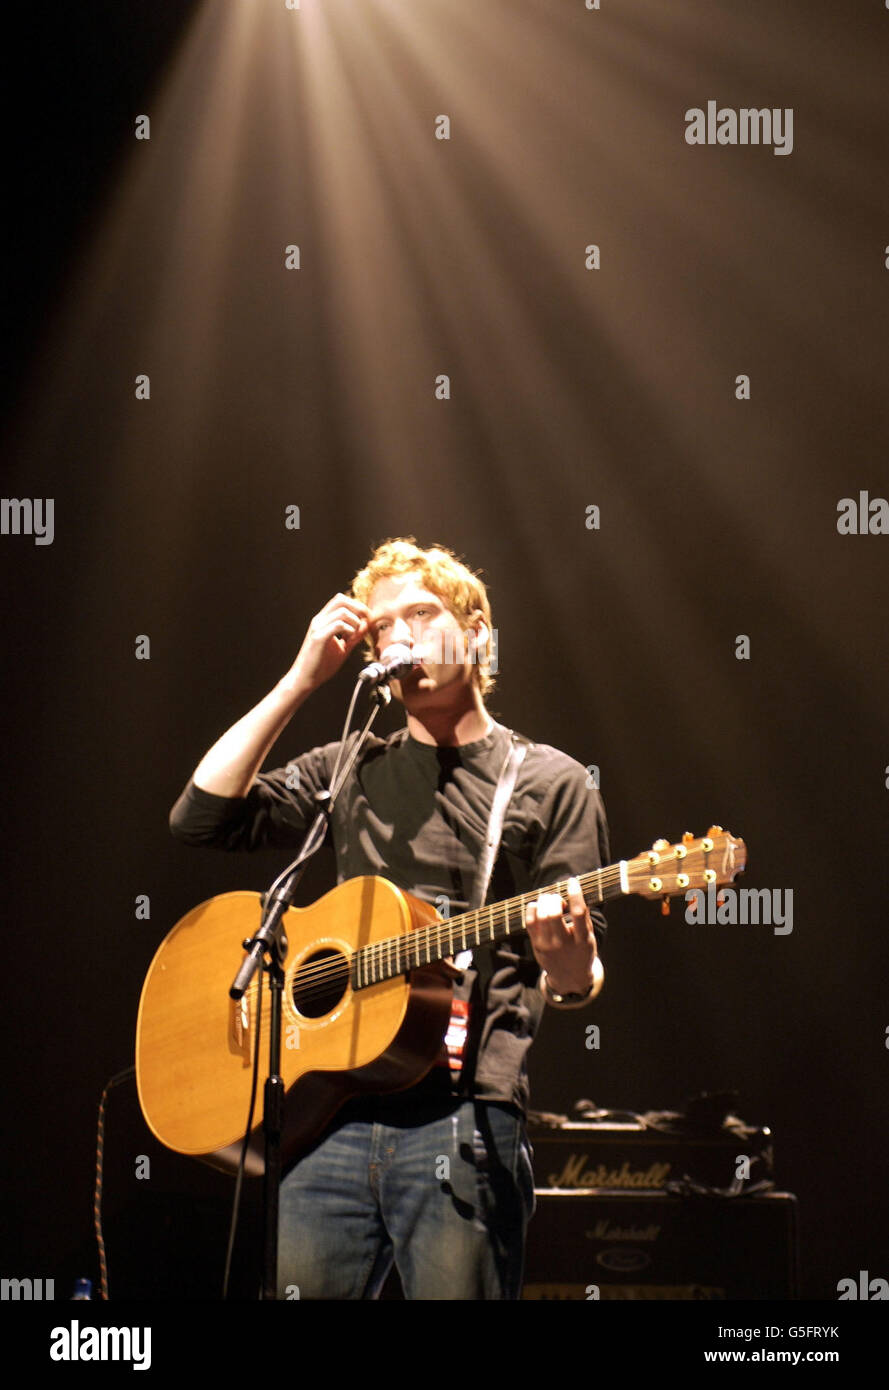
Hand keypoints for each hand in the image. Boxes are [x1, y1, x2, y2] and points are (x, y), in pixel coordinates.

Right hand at [285, 593, 372, 692]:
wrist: (305, 679)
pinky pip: (338, 625)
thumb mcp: (343, 648)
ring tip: (355, 636)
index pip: (341, 601)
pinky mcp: (318, 638)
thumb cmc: (322, 665)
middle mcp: (319, 620)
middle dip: (359, 608)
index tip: (368, 621)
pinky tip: (349, 640)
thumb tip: (366, 624)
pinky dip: (349, 630)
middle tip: (367, 623)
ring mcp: (317, 628)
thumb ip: (354, 636)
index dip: (358, 607)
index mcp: (324, 620)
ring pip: (342, 611)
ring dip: (355, 622)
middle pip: (341, 599)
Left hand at [525, 876, 596, 995]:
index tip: (572, 881)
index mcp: (581, 940)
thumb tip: (575, 892)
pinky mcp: (536, 945)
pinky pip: (529, 921)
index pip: (578, 913)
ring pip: (540, 915)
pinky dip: (533, 908)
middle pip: (553, 913)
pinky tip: (539, 906)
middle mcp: (563, 944)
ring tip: (550, 902)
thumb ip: (583, 918)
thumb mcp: (589, 938)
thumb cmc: (581, 952)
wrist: (569, 977)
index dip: (575, 894)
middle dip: (554, 899)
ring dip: (544, 901)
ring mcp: (547, 945)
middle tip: (558, 899)